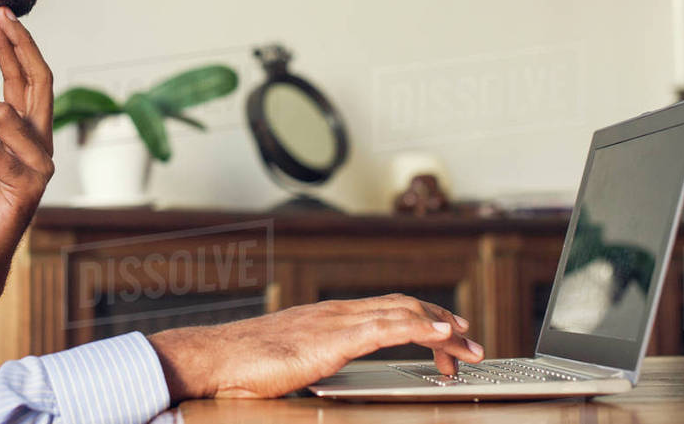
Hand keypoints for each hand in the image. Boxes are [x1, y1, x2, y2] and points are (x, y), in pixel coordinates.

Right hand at [147, 294, 483, 400]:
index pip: (384, 308)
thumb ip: (312, 364)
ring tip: (466, 343)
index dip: (419, 317)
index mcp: (325, 318)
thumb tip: (323, 378)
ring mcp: (335, 321)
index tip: (444, 333)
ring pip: (402, 312)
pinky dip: (421, 328)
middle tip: (468, 338)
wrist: (215, 358)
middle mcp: (334, 312)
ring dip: (441, 327)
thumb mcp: (288, 364)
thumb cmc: (241, 366)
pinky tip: (440, 337)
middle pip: (401, 305)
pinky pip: (389, 327)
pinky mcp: (335, 338)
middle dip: (440, 320)